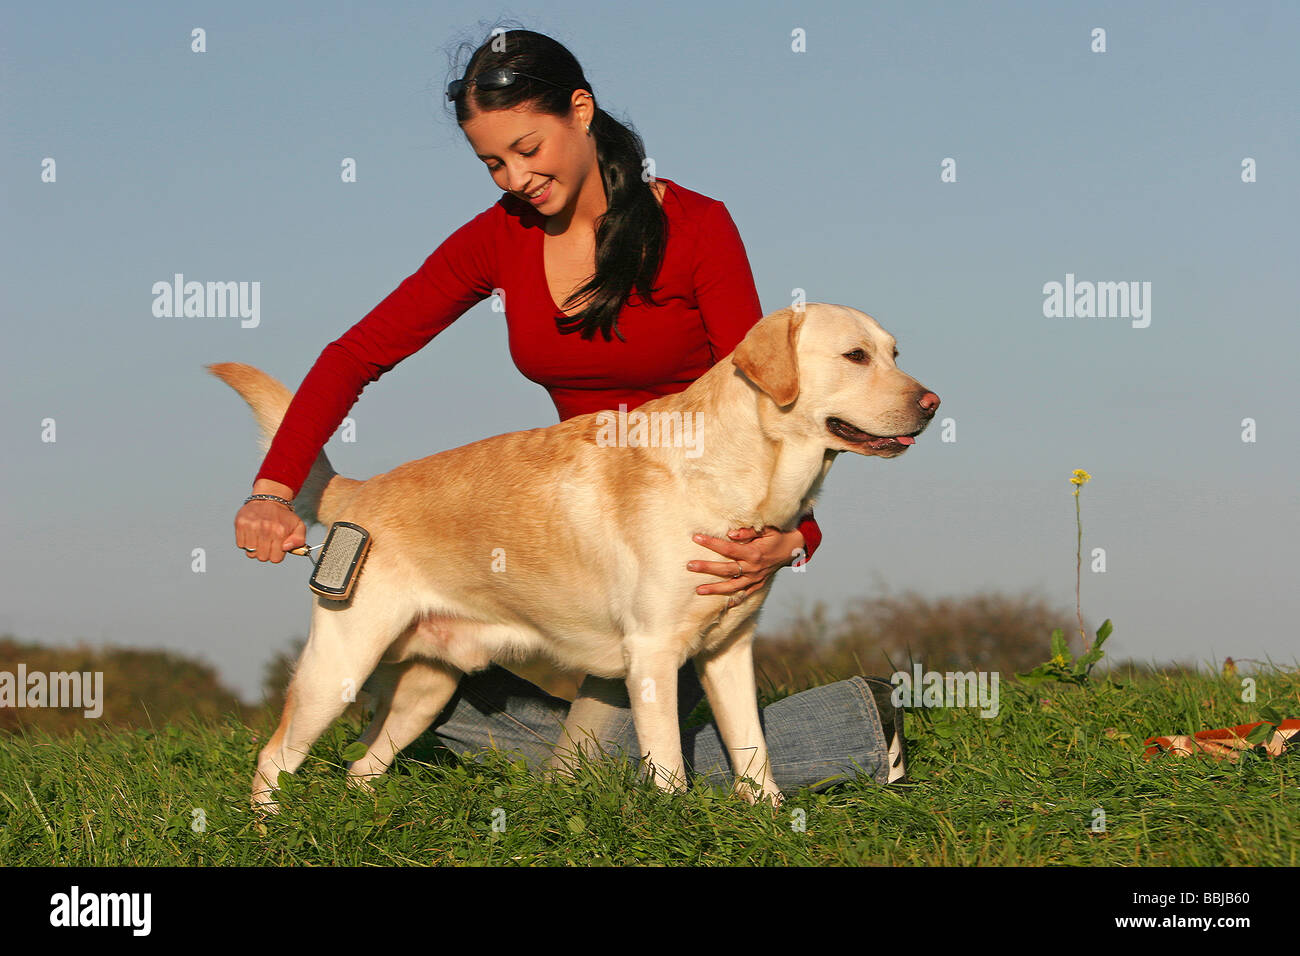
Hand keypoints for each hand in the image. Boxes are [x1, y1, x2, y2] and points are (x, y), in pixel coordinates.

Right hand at [235, 495, 306, 563]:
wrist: (269, 499)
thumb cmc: (284, 516)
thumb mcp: (298, 526)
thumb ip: (299, 541)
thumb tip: (285, 548)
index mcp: (280, 531)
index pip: (275, 559)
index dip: (276, 554)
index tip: (276, 546)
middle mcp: (265, 529)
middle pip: (262, 557)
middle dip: (266, 552)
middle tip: (268, 541)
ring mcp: (251, 526)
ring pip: (250, 553)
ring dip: (255, 548)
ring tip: (260, 537)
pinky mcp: (240, 524)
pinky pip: (241, 545)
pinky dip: (246, 542)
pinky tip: (252, 533)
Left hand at [687, 525, 805, 606]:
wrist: (793, 549)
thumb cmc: (777, 535)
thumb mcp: (766, 529)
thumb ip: (748, 532)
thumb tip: (730, 534)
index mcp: (754, 552)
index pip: (728, 548)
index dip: (712, 543)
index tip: (696, 538)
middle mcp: (753, 568)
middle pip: (726, 569)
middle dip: (706, 568)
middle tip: (689, 566)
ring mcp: (755, 579)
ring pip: (732, 586)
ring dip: (714, 589)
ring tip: (698, 590)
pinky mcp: (758, 585)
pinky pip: (744, 594)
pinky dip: (734, 599)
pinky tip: (722, 604)